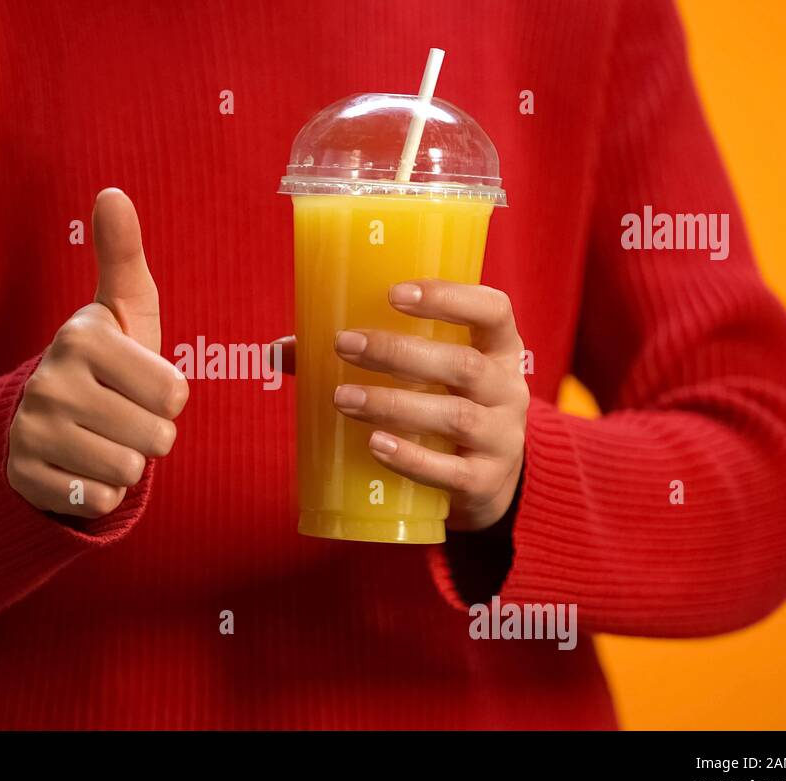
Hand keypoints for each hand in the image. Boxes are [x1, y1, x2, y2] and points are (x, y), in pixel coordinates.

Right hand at [7, 188, 187, 518]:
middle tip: (119, 415)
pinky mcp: (26, 477)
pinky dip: (101, 493)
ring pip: (129, 472)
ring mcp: (32, 432)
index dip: (168, 396)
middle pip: (157, 438)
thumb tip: (112, 191)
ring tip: (102, 438)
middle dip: (150, 434)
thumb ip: (122, 254)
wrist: (40, 420)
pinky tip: (81, 466)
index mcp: (81, 337)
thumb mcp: (119, 310)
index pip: (174, 393)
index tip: (136, 382)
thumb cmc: (104, 362)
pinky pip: (100, 502)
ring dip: (127, 464)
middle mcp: (49, 382)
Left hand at [332, 280, 528, 530]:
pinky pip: (451, 472)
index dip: (450, 296)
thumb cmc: (444, 406)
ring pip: (454, 417)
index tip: (395, 292)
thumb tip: (279, 350)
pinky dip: (411, 458)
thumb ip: (364, 355)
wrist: (487, 482)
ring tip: (343, 399)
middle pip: (463, 364)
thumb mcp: (428, 375)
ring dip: (394, 404)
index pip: (492, 309)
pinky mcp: (484, 483)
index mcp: (498, 349)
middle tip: (344, 344)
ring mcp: (501, 439)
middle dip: (400, 353)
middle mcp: (507, 390)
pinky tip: (375, 444)